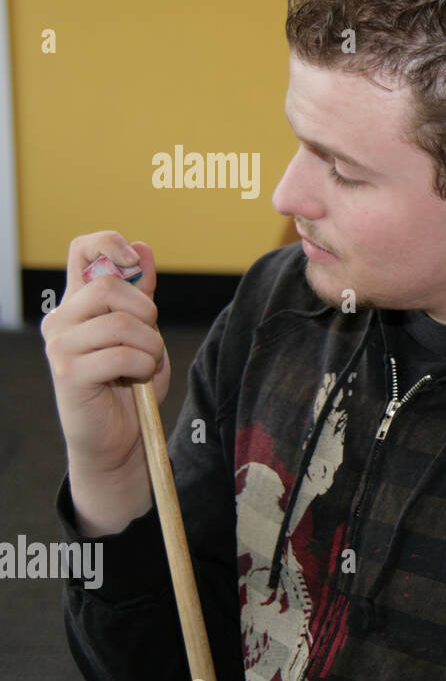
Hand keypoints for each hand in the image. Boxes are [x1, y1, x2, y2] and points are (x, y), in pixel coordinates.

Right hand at [41, 233, 169, 529]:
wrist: (119, 437)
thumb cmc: (131, 383)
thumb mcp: (144, 332)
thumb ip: (142, 293)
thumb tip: (141, 247)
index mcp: (78, 303)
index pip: (83, 249)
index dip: (110, 244)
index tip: (135, 262)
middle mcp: (62, 319)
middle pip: (110, 286)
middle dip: (147, 313)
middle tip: (149, 340)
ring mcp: (60, 346)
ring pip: (121, 322)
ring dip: (150, 345)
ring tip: (146, 364)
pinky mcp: (68, 373)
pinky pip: (121, 354)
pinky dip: (144, 365)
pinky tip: (138, 378)